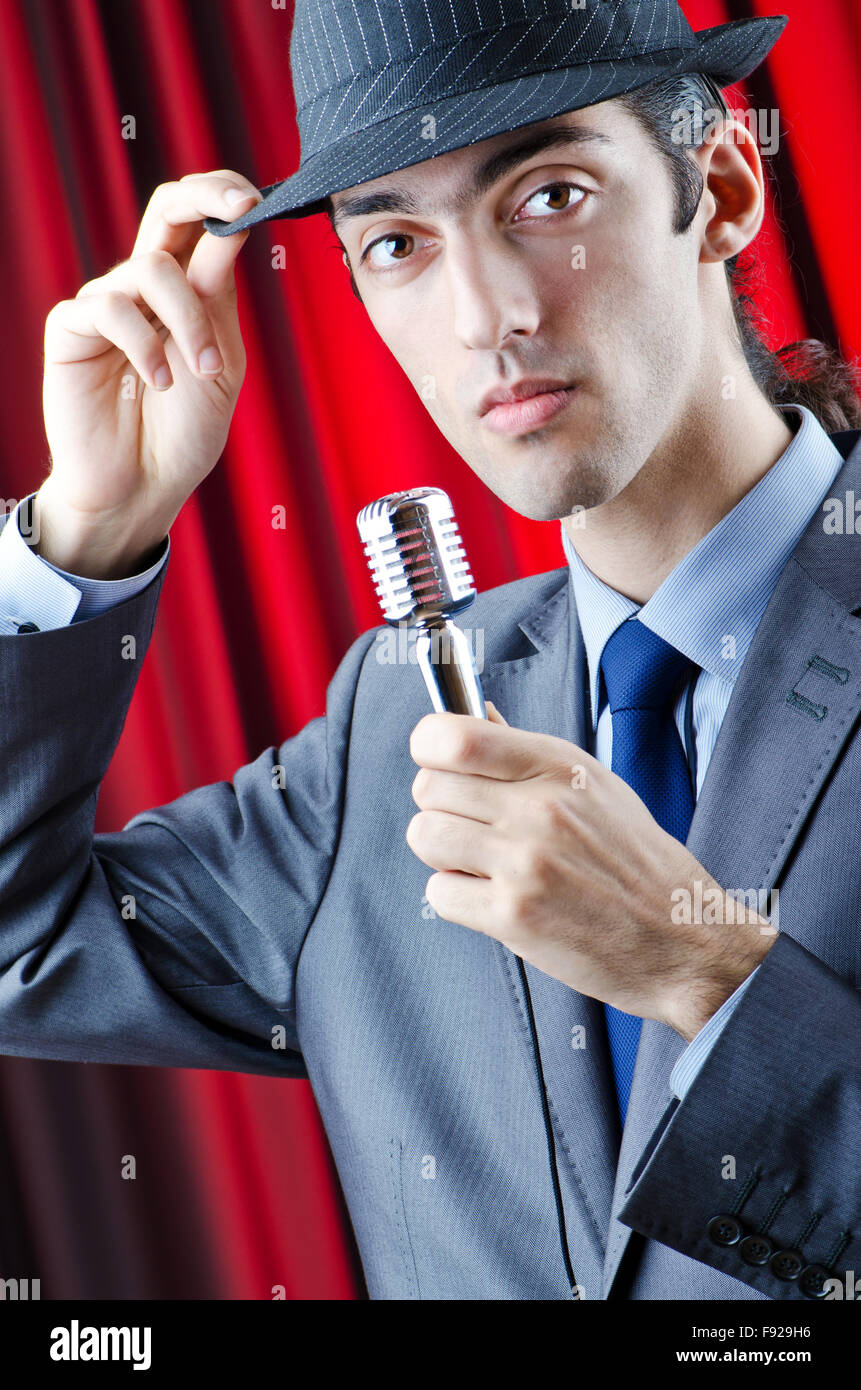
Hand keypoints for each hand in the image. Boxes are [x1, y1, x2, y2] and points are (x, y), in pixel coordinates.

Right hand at [37, 171, 261, 577]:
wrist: (144, 488)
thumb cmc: (183, 434)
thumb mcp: (220, 363)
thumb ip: (220, 298)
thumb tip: (233, 228)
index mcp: (186, 291)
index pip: (199, 223)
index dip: (224, 197)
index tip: (258, 199)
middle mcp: (144, 288)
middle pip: (165, 209)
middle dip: (205, 197)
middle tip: (241, 210)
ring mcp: (106, 303)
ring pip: (151, 268)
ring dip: (189, 320)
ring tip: (200, 373)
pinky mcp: (71, 328)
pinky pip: (110, 308)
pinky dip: (145, 345)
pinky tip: (158, 382)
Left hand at [407, 705, 775, 1041]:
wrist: (683, 939)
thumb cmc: (637, 863)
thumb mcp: (594, 784)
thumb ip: (527, 753)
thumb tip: (475, 716)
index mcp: (557, 766)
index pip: (455, 736)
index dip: (429, 746)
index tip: (436, 761)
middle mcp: (540, 808)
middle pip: (428, 787)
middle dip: (438, 806)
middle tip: (469, 824)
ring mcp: (525, 862)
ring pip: (426, 836)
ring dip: (442, 853)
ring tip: (480, 862)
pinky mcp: (514, 916)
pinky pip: (440, 892)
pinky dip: (457, 898)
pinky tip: (494, 898)